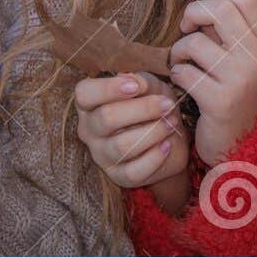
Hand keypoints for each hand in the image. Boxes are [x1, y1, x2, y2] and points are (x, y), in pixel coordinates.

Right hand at [74, 72, 187, 190]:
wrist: (168, 138)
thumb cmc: (152, 105)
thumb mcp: (150, 87)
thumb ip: (141, 81)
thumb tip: (135, 82)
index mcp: (90, 103)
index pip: (85, 93)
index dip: (108, 88)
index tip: (136, 86)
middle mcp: (89, 130)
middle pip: (106, 118)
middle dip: (142, 109)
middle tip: (167, 105)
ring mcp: (101, 155)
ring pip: (121, 146)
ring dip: (152, 133)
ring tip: (171, 124)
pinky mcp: (118, 176)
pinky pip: (133, 171)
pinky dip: (154, 158)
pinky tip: (167, 145)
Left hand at [169, 0, 256, 165]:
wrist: (242, 143)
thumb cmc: (233, 91)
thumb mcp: (240, 57)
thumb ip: (228, 28)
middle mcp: (256, 58)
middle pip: (220, 11)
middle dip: (192, 12)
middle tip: (186, 27)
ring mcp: (239, 79)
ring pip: (194, 43)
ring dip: (178, 50)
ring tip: (182, 61)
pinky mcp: (220, 101)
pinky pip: (184, 72)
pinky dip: (176, 74)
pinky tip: (182, 82)